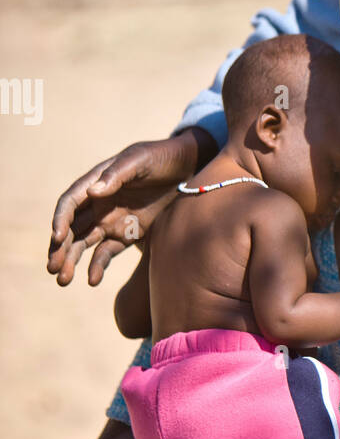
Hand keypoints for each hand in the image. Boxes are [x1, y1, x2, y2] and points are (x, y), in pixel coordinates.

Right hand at [47, 128, 216, 286]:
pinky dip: (97, 267)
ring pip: (84, 244)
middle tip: (52, 269)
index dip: (61, 220)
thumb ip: (117, 175)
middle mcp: (98, 204)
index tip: (57, 237)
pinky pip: (106, 253)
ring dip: (71, 262)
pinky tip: (92, 280)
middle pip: (72, 229)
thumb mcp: (139, 160)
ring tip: (62, 281)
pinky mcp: (127, 235)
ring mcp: (111, 221)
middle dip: (60, 249)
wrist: (188, 170)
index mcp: (95, 183)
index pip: (70, 204)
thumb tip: (93, 192)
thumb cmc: (159, 158)